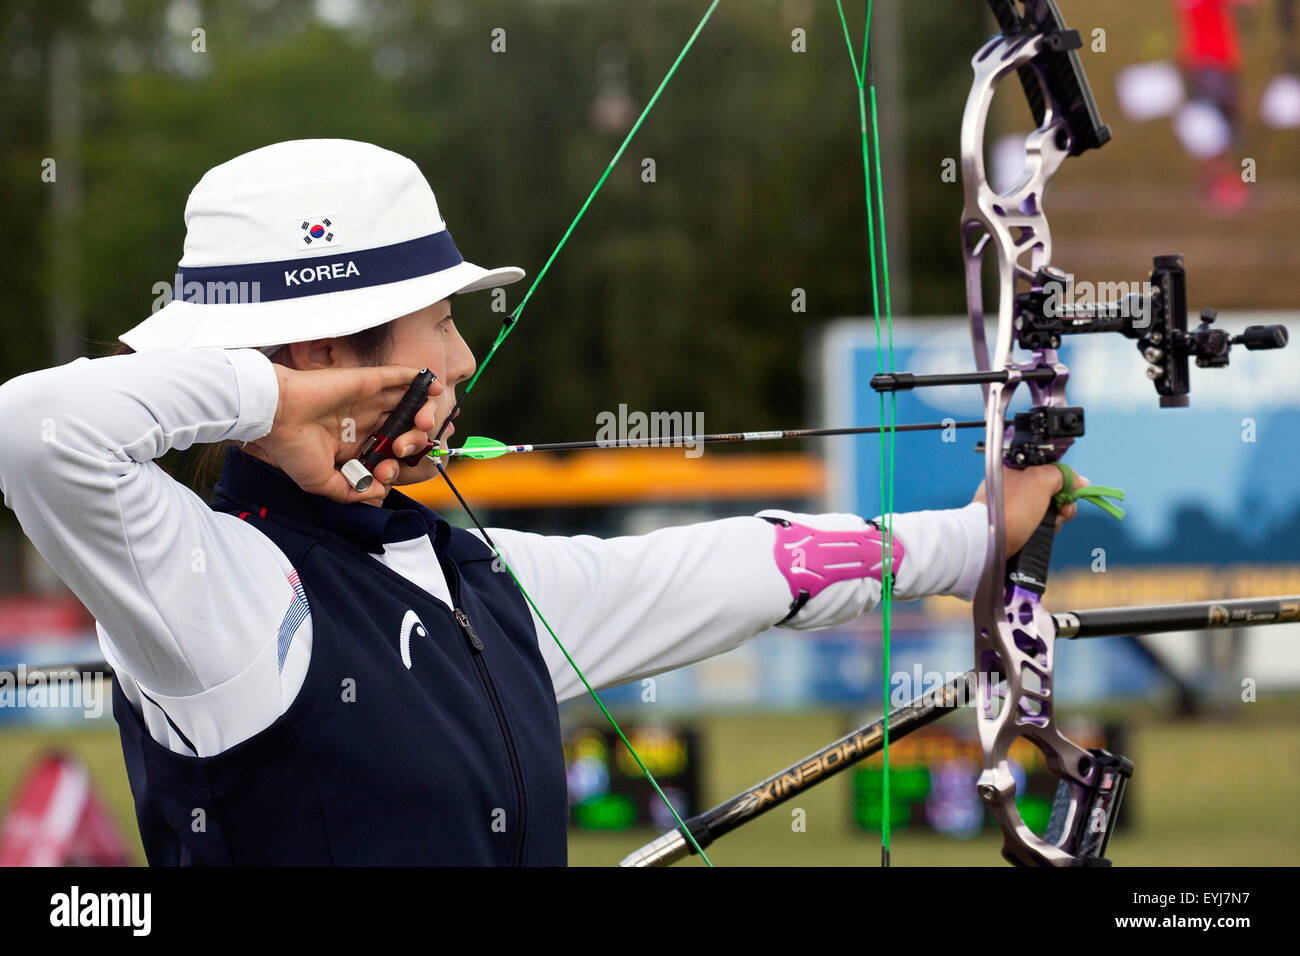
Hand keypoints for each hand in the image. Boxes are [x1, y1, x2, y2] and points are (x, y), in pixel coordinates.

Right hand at [249, 364, 442, 504]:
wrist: (274, 415)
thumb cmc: (292, 448)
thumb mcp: (322, 482)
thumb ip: (353, 492)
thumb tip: (381, 494)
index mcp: (353, 444)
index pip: (386, 452)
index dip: (395, 463)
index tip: (386, 473)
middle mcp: (362, 422)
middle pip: (402, 428)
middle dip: (413, 439)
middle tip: (406, 448)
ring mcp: (366, 401)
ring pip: (405, 404)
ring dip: (423, 411)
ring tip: (427, 422)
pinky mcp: (366, 382)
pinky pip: (398, 377)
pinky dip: (418, 380)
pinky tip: (435, 386)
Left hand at [972, 464, 1086, 556]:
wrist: (987, 541)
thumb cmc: (1009, 509)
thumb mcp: (1040, 480)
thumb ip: (1061, 474)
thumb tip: (1080, 481)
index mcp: (1014, 468)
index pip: (1049, 469)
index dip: (1064, 481)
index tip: (1069, 493)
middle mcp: (1012, 485)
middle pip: (1051, 490)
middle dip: (1062, 503)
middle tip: (1059, 511)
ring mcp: (1012, 506)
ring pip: (1046, 509)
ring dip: (1055, 518)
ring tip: (1048, 525)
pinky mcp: (1013, 524)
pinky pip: (1037, 523)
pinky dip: (1044, 528)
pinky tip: (1040, 533)